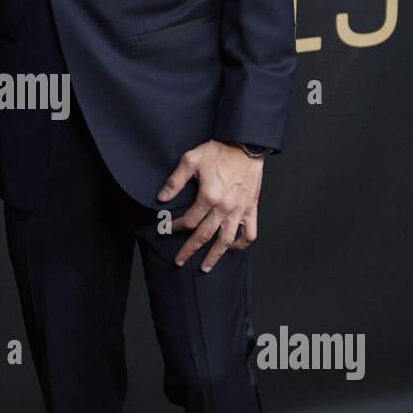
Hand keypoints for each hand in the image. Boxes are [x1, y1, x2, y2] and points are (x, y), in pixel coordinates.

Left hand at [157, 139, 263, 271]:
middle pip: (204, 236)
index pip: (188, 221)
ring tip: (206, 267)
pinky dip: (242, 243)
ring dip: (215, 256)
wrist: (245, 144)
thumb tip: (161, 198)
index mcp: (208, 197)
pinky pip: (250, 233)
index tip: (165, 229)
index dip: (174, 227)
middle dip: (189, 251)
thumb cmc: (218, 151)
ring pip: (226, 241)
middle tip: (179, 262)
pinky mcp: (251, 209)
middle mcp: (224, 208)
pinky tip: (232, 247)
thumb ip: (175, 181)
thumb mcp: (190, 160)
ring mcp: (239, 210)